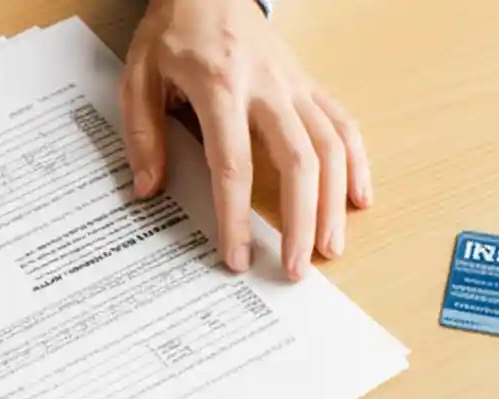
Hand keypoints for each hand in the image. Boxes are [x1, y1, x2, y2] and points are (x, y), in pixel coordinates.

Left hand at [122, 0, 372, 280]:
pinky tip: (359, 198)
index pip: (233, 164)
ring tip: (330, 247)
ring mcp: (294, 85)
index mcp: (219, 86)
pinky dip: (357, 162)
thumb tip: (149, 188)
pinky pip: (343, 123)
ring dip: (335, 202)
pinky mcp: (308, 83)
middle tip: (294, 268)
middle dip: (300, 220)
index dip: (237, 216)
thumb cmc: (174, 29)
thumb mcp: (139, 75)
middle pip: (298, 161)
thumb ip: (143, 133)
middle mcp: (266, 87)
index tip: (238, 257)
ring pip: (330, 146)